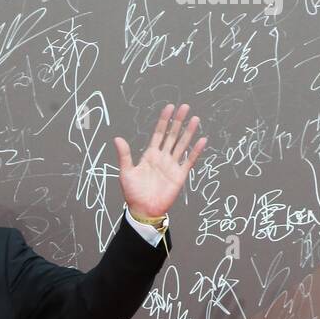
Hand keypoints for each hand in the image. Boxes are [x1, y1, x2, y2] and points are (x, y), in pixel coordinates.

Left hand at [114, 103, 205, 218]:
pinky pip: (189, 161)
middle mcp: (162, 158)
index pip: (158, 134)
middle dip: (178, 121)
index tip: (169, 107)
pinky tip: (202, 140)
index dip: (164, 121)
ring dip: (188, 132)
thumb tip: (117, 138)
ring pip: (182, 145)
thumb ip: (124, 155)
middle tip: (184, 106)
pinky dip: (196, 151)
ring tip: (195, 118)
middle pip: (172, 136)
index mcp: (149, 155)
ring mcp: (172, 166)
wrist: (143, 211)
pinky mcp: (179, 176)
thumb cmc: (133, 194)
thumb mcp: (126, 173)